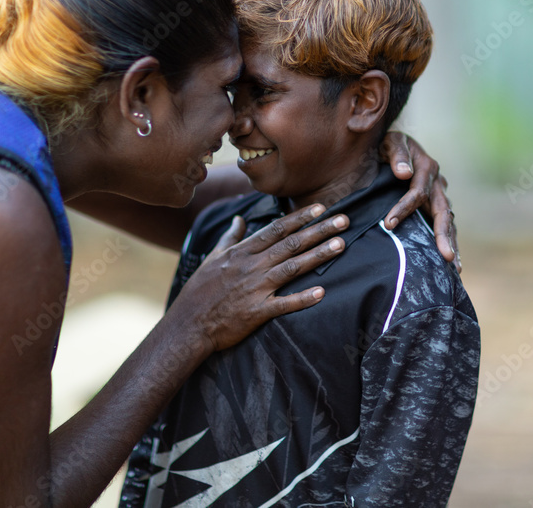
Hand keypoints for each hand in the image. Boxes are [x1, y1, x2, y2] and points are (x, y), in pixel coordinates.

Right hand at [173, 203, 348, 352]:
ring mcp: (255, 288)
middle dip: (319, 230)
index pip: (276, 229)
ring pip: (292, 267)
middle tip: (344, 220)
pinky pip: (283, 304)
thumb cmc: (200, 291)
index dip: (300, 217)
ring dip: (318, 255)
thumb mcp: (213, 258)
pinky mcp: (257, 311)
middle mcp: (252, 266)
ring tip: (341, 245)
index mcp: (243, 252)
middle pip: (291, 243)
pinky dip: (302, 299)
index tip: (321, 208)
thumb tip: (238, 219)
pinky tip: (321, 292)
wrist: (188, 324)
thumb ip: (230, 238)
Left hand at [380, 132, 460, 272]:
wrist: (395, 146)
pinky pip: (445, 225)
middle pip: (442, 212)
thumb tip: (404, 174)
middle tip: (446, 256)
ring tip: (455, 267)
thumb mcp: (391, 141)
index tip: (388, 224)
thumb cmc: (389, 144)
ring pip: (448, 222)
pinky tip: (453, 264)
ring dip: (451, 243)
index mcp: (427, 167)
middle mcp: (438, 183)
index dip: (404, 208)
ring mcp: (440, 196)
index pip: (418, 192)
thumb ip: (397, 154)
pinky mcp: (437, 205)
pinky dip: (450, 242)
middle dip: (443, 235)